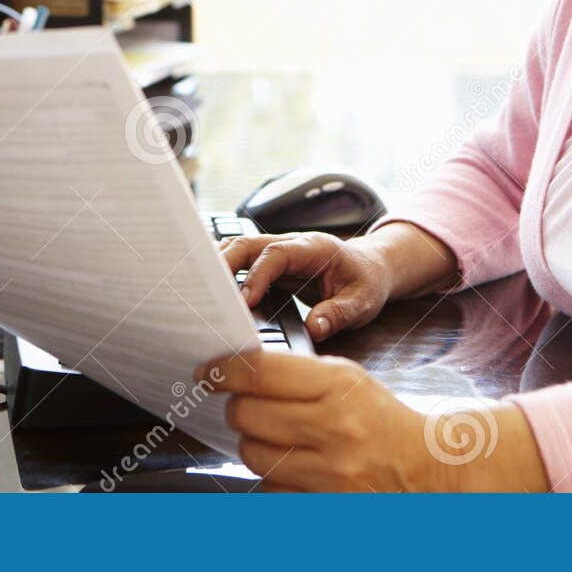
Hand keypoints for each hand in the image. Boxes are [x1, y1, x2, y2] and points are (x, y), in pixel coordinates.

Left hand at [201, 350, 549, 491]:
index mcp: (339, 386)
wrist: (427, 467)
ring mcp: (329, 472)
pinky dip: (271, 476)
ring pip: (253, 455)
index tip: (209, 372)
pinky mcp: (324, 504)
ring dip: (251, 443)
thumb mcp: (348, 380)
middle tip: (243, 404)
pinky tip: (288, 464)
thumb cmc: (381, 419)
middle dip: (237, 408)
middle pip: (247, 415)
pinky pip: (271, 489)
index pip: (260, 373)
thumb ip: (297, 376)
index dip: (224, 371)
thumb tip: (238, 372)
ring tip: (270, 436)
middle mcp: (333, 428)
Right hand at [220, 232, 392, 341]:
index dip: (256, 276)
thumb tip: (315, 328)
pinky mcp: (271, 264)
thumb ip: (339, 313)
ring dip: (219, 266)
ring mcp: (279, 251)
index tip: (244, 302)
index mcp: (314, 248)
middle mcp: (291, 243)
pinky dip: (224, 272)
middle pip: (248, 244)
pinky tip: (210, 290)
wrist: (371, 268)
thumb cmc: (367, 282)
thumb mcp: (363, 302)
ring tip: (199, 292)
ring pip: (240, 249)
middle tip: (206, 294)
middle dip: (224, 265)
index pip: (276, 254)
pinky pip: (242, 262)